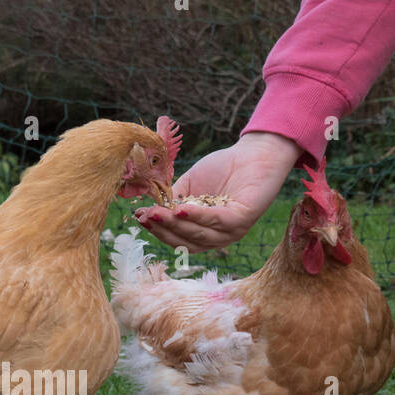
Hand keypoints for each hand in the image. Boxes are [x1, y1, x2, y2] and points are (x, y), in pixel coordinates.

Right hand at [134, 131, 305, 252]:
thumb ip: (172, 200)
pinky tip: (181, 209)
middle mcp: (218, 237)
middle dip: (163, 230)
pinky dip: (197, 217)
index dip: (158, 230)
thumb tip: (146, 211)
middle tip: (145, 216)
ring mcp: (232, 231)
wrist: (255, 153)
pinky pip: (217, 222)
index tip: (139, 218)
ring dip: (176, 225)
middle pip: (186, 241)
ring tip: (157, 213)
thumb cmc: (223, 168)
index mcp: (205, 232)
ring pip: (199, 235)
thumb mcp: (190, 186)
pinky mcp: (244, 218)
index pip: (178, 239)